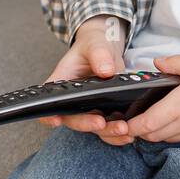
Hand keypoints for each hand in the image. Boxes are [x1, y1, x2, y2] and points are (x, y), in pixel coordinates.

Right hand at [36, 15, 131, 145]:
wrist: (106, 49)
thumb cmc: (93, 45)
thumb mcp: (95, 44)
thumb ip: (99, 54)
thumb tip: (106, 70)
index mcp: (62, 82)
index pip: (49, 101)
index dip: (49, 114)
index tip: (56, 119)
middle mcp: (72, 100)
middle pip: (74, 119)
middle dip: (88, 124)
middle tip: (102, 123)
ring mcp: (88, 108)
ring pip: (93, 128)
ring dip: (107, 132)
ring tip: (123, 130)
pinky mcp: (105, 112)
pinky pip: (108, 128)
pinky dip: (118, 134)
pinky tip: (130, 133)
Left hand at [103, 54, 179, 145]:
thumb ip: (177, 63)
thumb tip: (156, 62)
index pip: (147, 123)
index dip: (130, 125)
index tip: (119, 121)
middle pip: (152, 135)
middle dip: (137, 129)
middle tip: (126, 117)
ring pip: (166, 139)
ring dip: (152, 132)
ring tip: (144, 117)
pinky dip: (168, 132)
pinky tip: (168, 119)